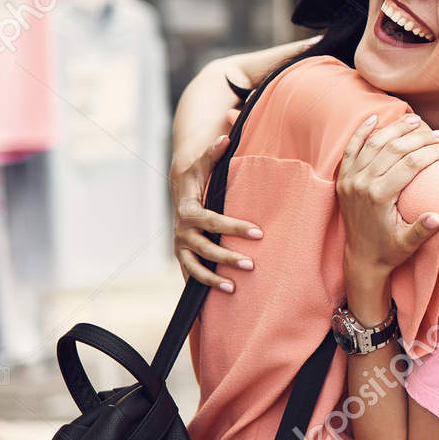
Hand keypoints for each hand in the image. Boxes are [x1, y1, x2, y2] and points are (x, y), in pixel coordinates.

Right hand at [171, 117, 262, 292]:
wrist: (179, 190)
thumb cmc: (198, 176)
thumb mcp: (203, 164)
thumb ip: (214, 153)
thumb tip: (225, 137)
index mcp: (189, 209)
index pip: (213, 221)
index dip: (234, 227)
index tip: (258, 232)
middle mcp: (182, 230)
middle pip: (205, 247)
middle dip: (227, 256)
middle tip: (252, 265)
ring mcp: (180, 245)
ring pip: (194, 266)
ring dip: (212, 278)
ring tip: (233, 288)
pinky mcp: (182, 256)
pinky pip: (189, 274)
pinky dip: (200, 286)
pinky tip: (215, 302)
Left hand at [337, 113, 438, 282]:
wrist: (362, 259)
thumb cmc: (389, 251)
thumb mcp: (408, 244)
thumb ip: (422, 230)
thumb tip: (438, 217)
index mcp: (380, 196)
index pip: (411, 163)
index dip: (433, 153)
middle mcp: (362, 183)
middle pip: (394, 148)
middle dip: (420, 138)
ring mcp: (351, 179)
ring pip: (374, 143)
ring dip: (395, 128)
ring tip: (415, 121)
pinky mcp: (344, 179)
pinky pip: (351, 149)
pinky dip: (362, 132)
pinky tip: (374, 118)